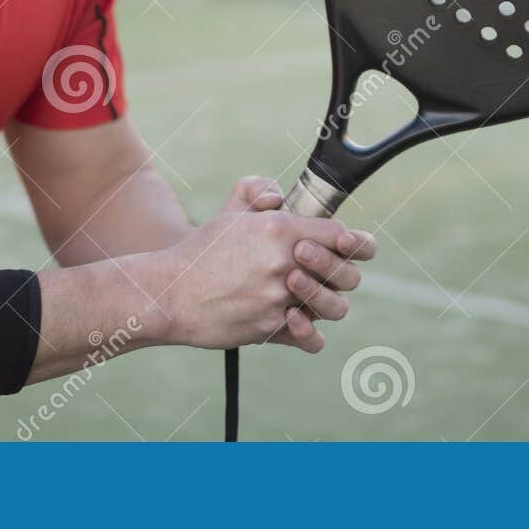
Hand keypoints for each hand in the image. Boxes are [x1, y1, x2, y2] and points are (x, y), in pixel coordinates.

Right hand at [151, 176, 376, 352]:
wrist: (169, 293)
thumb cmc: (201, 251)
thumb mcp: (230, 210)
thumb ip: (259, 190)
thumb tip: (282, 197)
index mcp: (280, 230)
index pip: (344, 236)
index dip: (360, 243)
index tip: (359, 246)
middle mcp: (285, 265)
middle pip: (347, 275)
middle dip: (345, 272)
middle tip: (327, 270)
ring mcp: (279, 300)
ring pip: (334, 308)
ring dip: (328, 300)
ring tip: (306, 293)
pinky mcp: (270, 329)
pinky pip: (310, 339)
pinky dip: (310, 334)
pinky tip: (298, 321)